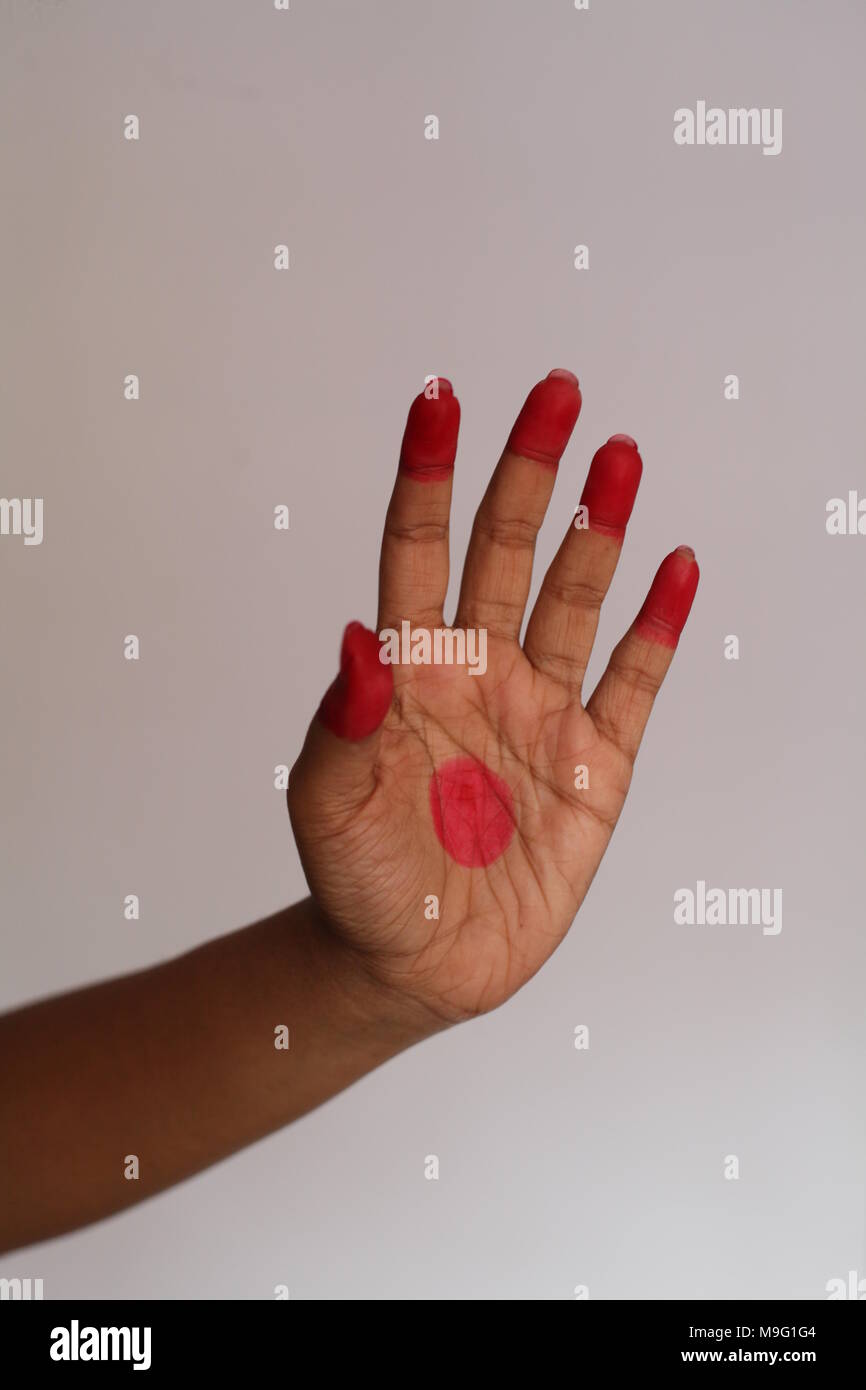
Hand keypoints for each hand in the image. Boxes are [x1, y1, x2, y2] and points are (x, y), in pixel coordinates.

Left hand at [288, 370, 697, 1029]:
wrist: (417, 963)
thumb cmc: (359, 880)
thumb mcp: (327, 807)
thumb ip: (343, 725)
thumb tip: (356, 640)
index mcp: (410, 671)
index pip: (418, 552)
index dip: (429, 475)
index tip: (440, 399)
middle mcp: (478, 673)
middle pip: (506, 551)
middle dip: (530, 472)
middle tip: (557, 393)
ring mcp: (539, 713)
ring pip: (574, 600)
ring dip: (598, 528)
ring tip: (619, 456)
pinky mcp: (594, 767)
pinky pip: (632, 684)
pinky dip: (656, 629)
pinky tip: (673, 570)